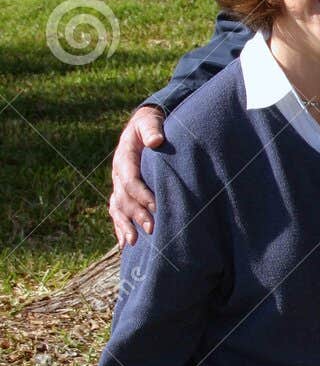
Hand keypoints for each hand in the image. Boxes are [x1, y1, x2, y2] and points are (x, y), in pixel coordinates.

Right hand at [109, 105, 165, 245]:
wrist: (142, 127)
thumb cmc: (149, 125)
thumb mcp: (150, 121)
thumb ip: (152, 129)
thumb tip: (156, 140)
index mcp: (124, 158)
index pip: (130, 179)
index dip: (141, 193)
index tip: (156, 205)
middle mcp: (118, 174)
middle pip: (123, 198)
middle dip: (136, 214)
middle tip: (151, 228)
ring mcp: (118, 185)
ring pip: (117, 208)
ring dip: (125, 225)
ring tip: (133, 242)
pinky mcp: (122, 193)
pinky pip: (117, 212)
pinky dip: (120, 228)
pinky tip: (125, 244)